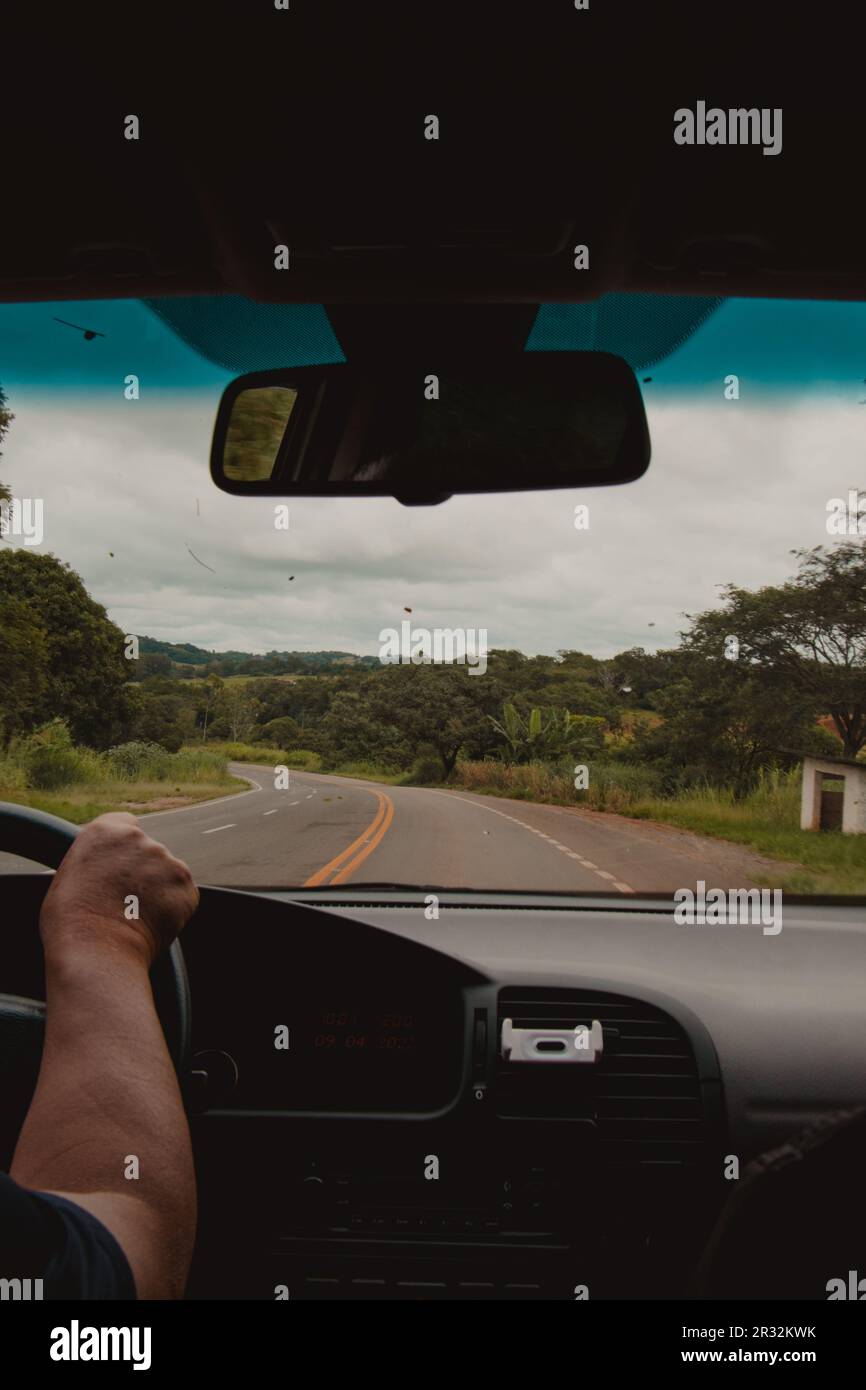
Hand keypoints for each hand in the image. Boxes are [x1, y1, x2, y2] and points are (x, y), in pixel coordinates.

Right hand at [39, 813, 197, 967]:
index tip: (120, 865)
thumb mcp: (69, 875)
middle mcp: (142, 840)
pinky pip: (182, 895)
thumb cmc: (71, 922)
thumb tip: (103, 869)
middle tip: (125, 901)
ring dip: (159, 889)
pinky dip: (173, 908)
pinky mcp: (186, 887)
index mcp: (107, 831)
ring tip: (136, 915)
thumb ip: (93, 860)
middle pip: (149, 851)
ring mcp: (168, 862)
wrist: (95, 951)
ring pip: (168, 873)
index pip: (126, 824)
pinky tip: (152, 923)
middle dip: (142, 872)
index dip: (123, 848)